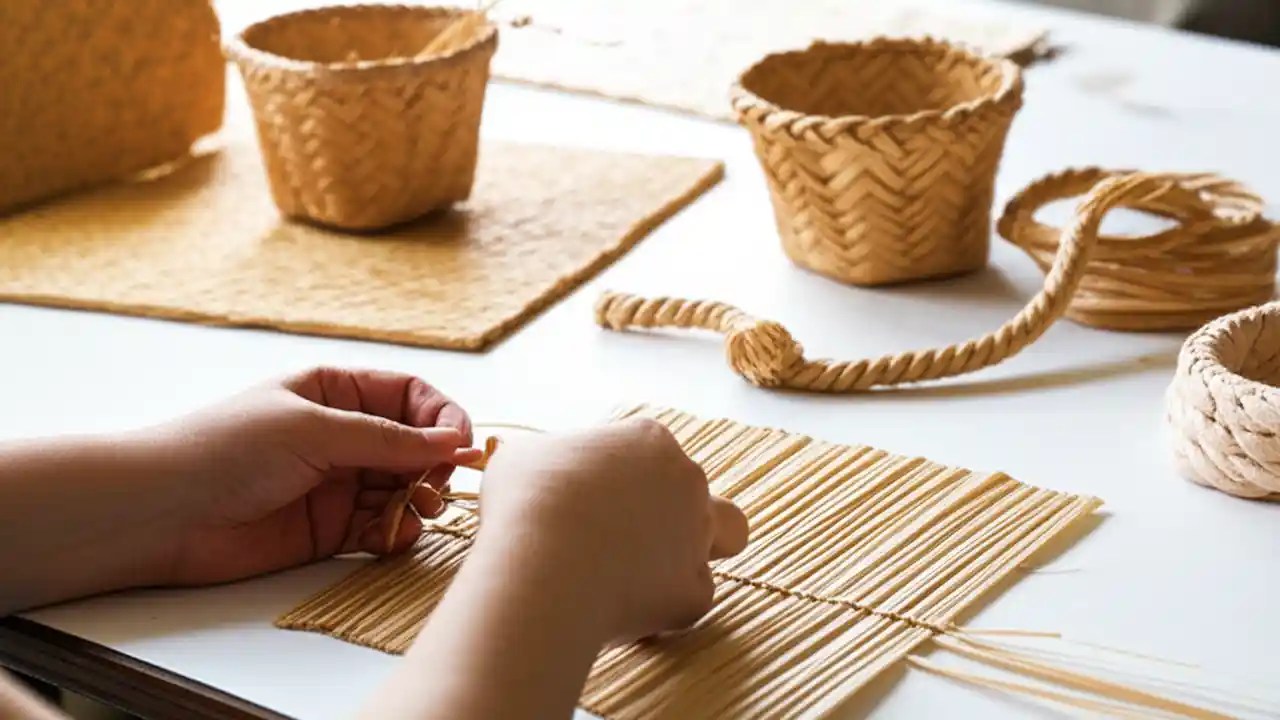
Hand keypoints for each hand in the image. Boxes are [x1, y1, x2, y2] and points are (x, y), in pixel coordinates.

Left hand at [147, 366, 481, 585]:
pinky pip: (381, 528)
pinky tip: (393, 536)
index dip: (442, 418)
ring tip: (418, 512)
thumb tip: (452, 443)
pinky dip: (396, 532)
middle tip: (437, 487)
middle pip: (415, 445)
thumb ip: (386, 438)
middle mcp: (342, 435)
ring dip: (420, 501)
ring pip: (404, 488)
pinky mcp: (330, 529)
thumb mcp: (313, 429)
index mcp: (335, 391)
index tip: (460, 447)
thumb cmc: (223, 450)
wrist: (160, 514)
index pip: (411, 396)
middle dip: (434, 465)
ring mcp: (338, 482)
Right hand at [477, 417, 749, 642]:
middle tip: (614, 536)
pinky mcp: (695, 591)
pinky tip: (623, 610)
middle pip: (693, 489)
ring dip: (697, 546)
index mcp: (649, 440)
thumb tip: (535, 470)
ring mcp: (697, 535)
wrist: (542, 563)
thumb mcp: (521, 459)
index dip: (622, 477)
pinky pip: (692, 597)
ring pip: (729, 534)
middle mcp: (687, 480)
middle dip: (663, 510)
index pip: (651, 452)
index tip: (589, 501)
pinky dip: (665, 606)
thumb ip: (542, 460)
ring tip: (651, 567)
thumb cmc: (526, 502)